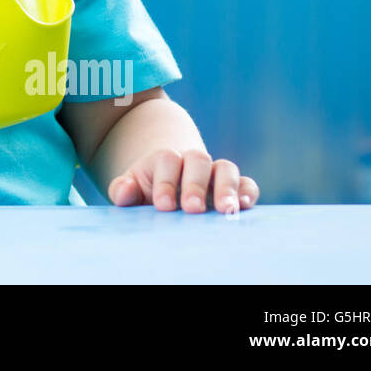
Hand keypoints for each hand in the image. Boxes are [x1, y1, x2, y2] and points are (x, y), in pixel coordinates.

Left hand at [106, 148, 258, 213]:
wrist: (166, 188)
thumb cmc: (146, 192)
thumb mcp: (130, 190)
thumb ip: (123, 190)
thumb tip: (124, 191)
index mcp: (165, 160)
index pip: (167, 161)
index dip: (165, 182)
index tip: (163, 205)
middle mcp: (192, 162)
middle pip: (198, 160)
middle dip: (195, 185)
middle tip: (192, 208)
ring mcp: (215, 173)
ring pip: (226, 168)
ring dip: (227, 188)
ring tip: (225, 210)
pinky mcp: (234, 187)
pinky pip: (246, 183)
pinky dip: (247, 192)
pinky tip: (244, 206)